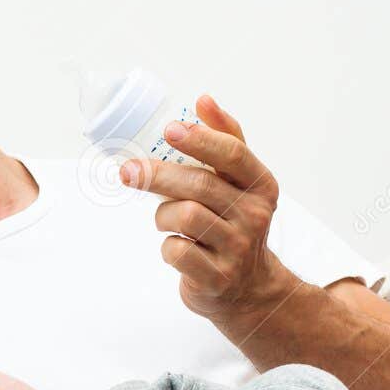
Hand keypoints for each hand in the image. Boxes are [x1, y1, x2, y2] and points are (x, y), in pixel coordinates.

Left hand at [119, 95, 289, 321]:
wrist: (247, 289)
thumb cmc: (235, 225)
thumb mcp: (240, 184)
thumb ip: (225, 140)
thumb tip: (203, 100)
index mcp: (260, 186)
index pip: (233, 154)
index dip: (200, 139)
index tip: (170, 128)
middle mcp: (254, 215)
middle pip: (199, 185)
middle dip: (157, 175)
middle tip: (128, 171)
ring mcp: (237, 249)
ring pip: (183, 216)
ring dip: (162, 216)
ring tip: (166, 220)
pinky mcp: (216, 277)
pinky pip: (176, 251)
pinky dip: (167, 247)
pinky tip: (176, 247)